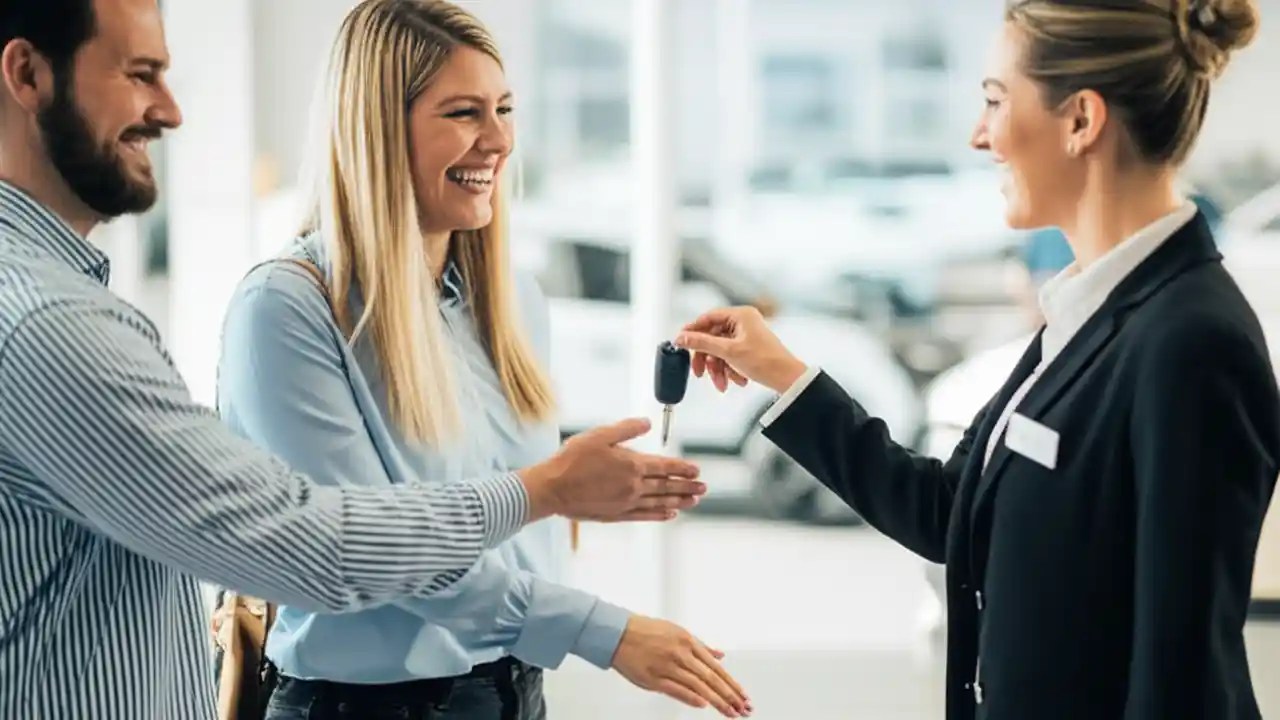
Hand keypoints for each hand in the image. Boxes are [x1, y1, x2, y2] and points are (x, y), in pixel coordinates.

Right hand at [519, 418, 704, 522]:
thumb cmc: (572, 460)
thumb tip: (647, 423)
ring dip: (679, 501)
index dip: (682, 468)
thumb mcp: (599, 435)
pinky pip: (644, 515)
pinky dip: (659, 515)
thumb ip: (626, 429)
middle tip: (703, 488)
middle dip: (687, 486)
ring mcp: (626, 502)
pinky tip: (669, 514)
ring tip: (694, 502)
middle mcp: (633, 486)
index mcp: (632, 465)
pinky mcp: (616, 514)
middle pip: (667, 486)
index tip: (696, 470)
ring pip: (659, 502)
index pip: (665, 467)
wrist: (553, 488)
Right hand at [612, 616, 751, 717]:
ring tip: (730, 713)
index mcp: (688, 642)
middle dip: (730, 695)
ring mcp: (668, 666)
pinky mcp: (654, 678)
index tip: (743, 695)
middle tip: (743, 708)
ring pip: (698, 686)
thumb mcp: (677, 631)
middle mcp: (681, 654)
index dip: (731, 683)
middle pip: (711, 678)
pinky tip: (704, 705)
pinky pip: (676, 690)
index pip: (716, 667)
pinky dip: (691, 698)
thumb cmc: (645, 631)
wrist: (617, 633)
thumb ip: (700, 646)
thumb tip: (719, 654)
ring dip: (717, 701)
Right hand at [676, 306, 806, 393]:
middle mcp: (744, 322)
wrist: (787, 379)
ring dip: (718, 369)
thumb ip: (702, 343)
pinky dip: (729, 370)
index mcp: (741, 315)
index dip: (693, 331)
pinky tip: (735, 380)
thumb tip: (682, 338)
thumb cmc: (766, 361)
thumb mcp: (728, 352)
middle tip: (699, 372)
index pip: (709, 317)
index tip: (681, 342)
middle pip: (713, 337)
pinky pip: (730, 357)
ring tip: (721, 383)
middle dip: (707, 358)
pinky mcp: (749, 349)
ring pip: (720, 350)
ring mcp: (746, 336)